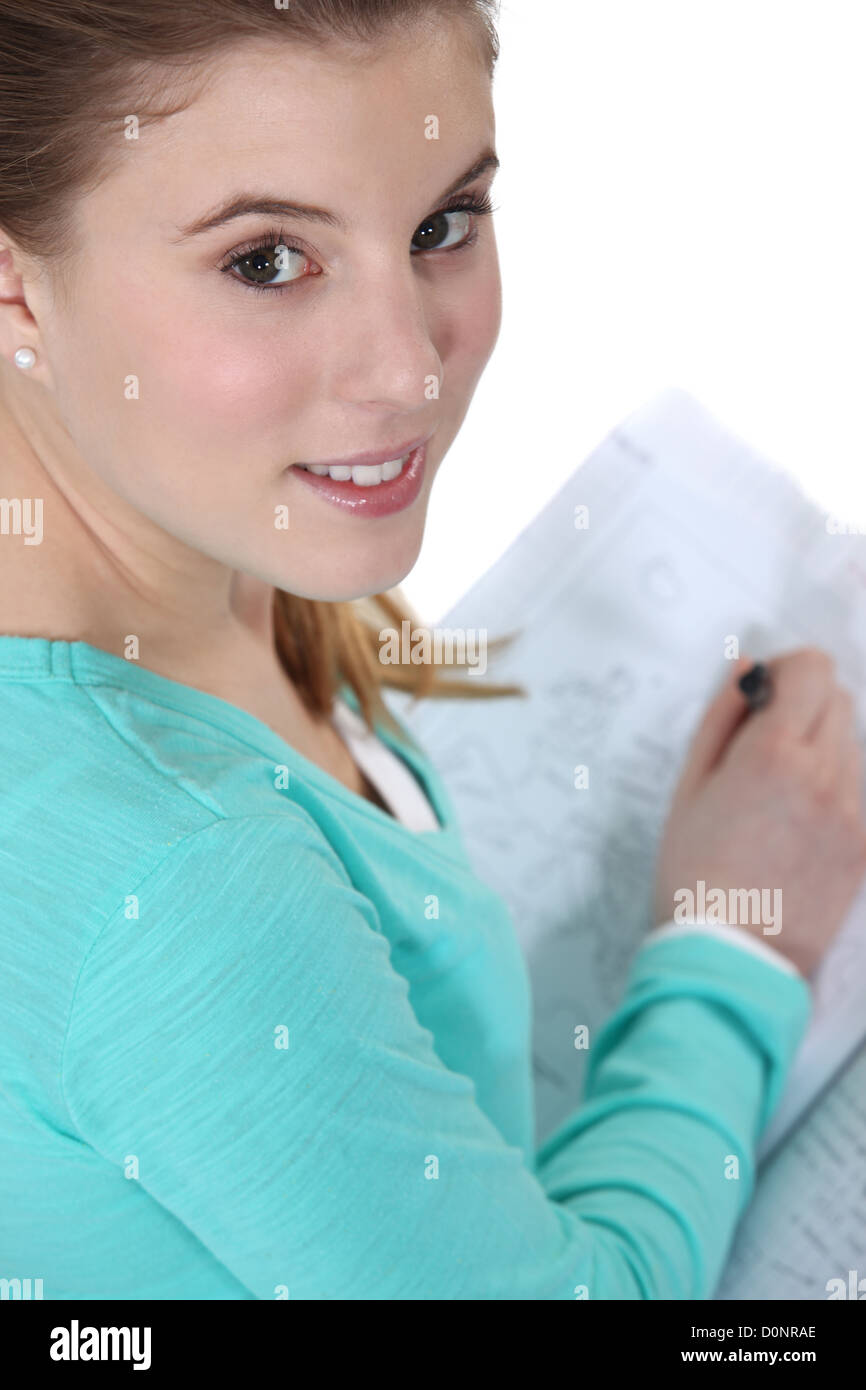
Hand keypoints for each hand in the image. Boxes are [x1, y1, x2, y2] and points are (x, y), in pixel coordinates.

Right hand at [653, 649, 865, 975]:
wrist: (732, 954)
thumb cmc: (694, 873)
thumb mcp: (688, 787)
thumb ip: (720, 719)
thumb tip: (746, 670)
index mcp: (774, 754)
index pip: (812, 668)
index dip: (786, 670)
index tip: (762, 693)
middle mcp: (826, 775)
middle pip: (839, 698)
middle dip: (803, 704)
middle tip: (763, 744)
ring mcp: (854, 812)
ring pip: (852, 744)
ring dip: (821, 747)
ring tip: (778, 794)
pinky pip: (858, 789)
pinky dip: (834, 789)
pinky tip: (798, 824)